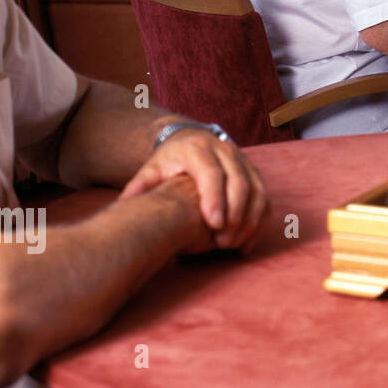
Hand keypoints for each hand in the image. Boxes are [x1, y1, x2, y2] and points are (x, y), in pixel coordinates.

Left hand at [120, 128, 267, 250]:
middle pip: (239, 181)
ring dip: (250, 219)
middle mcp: (225, 150)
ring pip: (257, 189)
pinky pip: (264, 197)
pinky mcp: (255, 173)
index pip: (212, 173)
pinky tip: (247, 243)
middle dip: (236, 213)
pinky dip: (259, 221)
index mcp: (197, 148)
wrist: (190, 141)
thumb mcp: (152, 170)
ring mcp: (243, 161)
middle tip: (224, 242)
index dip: (215, 198)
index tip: (214, 225)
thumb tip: (124, 206)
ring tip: (234, 245)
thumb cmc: (169, 163)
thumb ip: (139, 187)